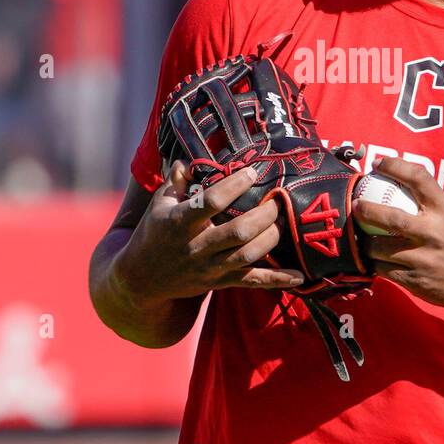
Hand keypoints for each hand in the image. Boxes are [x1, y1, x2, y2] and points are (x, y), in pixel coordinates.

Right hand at [116, 160, 304, 303]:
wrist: (143, 280)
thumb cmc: (154, 232)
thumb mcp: (159, 203)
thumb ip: (176, 179)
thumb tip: (191, 160)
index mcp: (179, 222)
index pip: (210, 202)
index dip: (233, 186)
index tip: (252, 172)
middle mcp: (196, 247)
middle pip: (238, 232)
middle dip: (263, 214)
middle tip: (277, 199)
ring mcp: (210, 268)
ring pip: (247, 255)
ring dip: (270, 237)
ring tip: (281, 221)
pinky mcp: (220, 282)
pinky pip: (253, 282)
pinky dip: (278, 280)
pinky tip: (299, 276)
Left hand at [351, 156, 443, 312]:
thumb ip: (429, 203)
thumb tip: (395, 182)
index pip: (419, 178)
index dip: (395, 166)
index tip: (378, 163)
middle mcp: (433, 233)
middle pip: (390, 217)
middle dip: (366, 210)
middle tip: (356, 205)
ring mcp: (423, 259)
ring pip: (379, 247)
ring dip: (366, 243)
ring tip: (362, 237)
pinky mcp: (414, 281)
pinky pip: (383, 269)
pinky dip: (375, 263)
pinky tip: (373, 259)